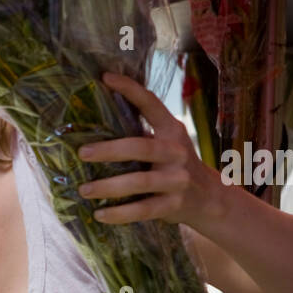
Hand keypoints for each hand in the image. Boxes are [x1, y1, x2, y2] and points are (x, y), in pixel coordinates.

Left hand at [75, 72, 225, 231]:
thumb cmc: (176, 166)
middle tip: (82, 153)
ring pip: (139, 182)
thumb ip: (144, 134)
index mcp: (172, 131)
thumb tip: (98, 121)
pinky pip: (142, 209)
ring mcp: (177, 179)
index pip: (151, 104)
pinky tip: (100, 215)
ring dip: (108, 187)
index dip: (130, 89)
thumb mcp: (168, 144)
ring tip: (84, 190)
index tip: (105, 77)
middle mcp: (176, 152)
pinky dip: (119, 214)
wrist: (210, 199)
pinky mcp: (173, 204)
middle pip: (141, 147)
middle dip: (109, 150)